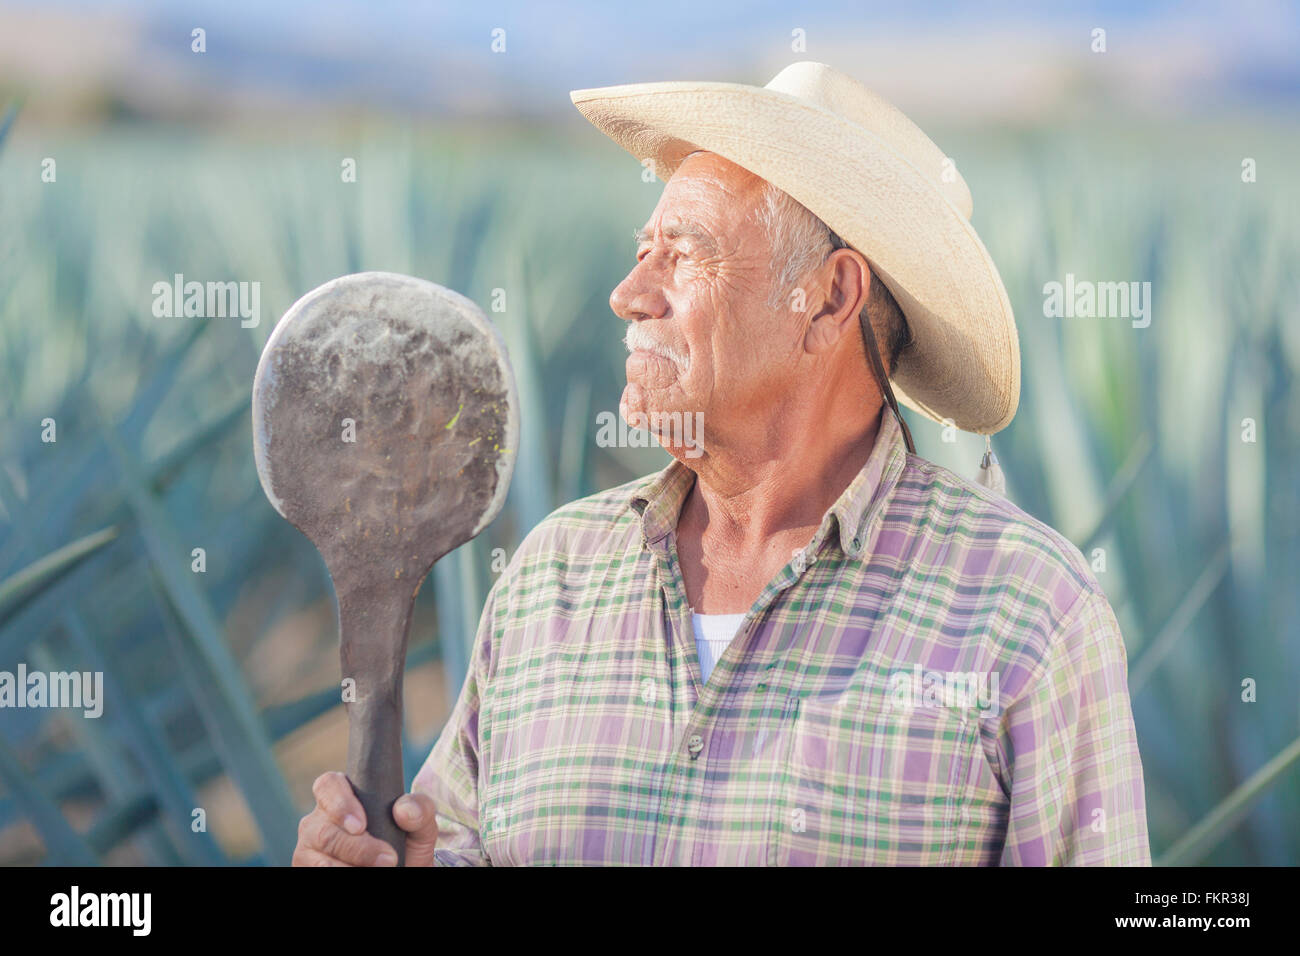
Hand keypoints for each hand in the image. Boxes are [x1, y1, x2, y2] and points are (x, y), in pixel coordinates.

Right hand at [292, 771, 439, 866]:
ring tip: (379, 870)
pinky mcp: (308, 869)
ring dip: (350, 867)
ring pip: (320, 861)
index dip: (340, 804)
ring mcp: (309, 849)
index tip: (361, 825)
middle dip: (358, 848)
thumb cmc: (405, 841)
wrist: (402, 868)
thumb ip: (419, 808)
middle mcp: (318, 821)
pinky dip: (342, 874)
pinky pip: (317, 873)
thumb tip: (402, 811)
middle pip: (324, 832)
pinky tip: (361, 873)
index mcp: (340, 795)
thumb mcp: (420, 823)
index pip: (327, 785)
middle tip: (388, 859)